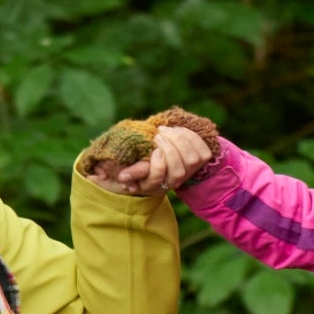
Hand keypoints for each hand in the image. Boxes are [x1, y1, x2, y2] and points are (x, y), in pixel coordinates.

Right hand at [88, 125, 214, 197]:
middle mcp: (175, 181)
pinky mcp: (202, 160)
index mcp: (156, 183)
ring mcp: (191, 171)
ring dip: (179, 140)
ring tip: (166, 130)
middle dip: (169, 149)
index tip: (154, 148)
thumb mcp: (131, 166)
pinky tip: (179, 130)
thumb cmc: (142, 161)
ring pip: (192, 159)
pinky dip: (191, 137)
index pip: (161, 179)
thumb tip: (110, 178)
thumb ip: (124, 170)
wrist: (170, 155)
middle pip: (179, 170)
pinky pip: (202, 151)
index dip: (159, 165)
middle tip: (159, 134)